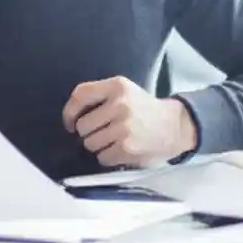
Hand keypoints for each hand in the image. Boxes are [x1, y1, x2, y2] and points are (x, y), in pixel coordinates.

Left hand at [61, 76, 197, 167]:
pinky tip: (120, 149)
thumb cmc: (143, 109)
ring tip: (113, 140)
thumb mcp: (124, 92)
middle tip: (102, 131)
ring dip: (97, 146)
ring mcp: (124, 127)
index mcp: (117, 86)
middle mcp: (120, 104)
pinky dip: (108, 157)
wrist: (174, 126)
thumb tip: (70, 116)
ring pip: (89, 143)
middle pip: (82, 125)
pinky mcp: (127, 147)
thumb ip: (99, 96)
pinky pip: (102, 157)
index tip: (69, 123)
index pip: (80, 95)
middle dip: (88, 132)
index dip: (69, 112)